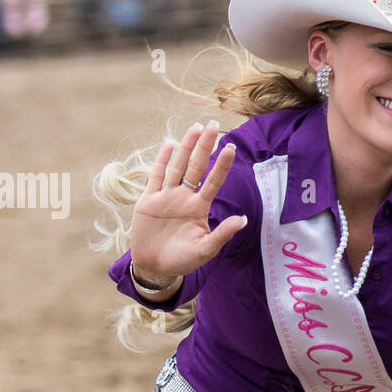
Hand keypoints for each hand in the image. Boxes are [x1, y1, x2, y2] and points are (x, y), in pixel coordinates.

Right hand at [130, 120, 246, 291]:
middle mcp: (184, 197)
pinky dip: (162, 160)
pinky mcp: (149, 200)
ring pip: (177, 166)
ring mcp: (166, 196)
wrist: (155, 267)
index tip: (231, 147)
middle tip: (214, 124)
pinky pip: (156, 176)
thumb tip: (243, 220)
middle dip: (205, 146)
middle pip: (196, 166)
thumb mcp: (205, 250)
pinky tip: (169, 144)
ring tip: (196, 127)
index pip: (213, 181)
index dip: (222, 164)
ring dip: (186, 147)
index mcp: (199, 208)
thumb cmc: (183, 260)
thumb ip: (222, 234)